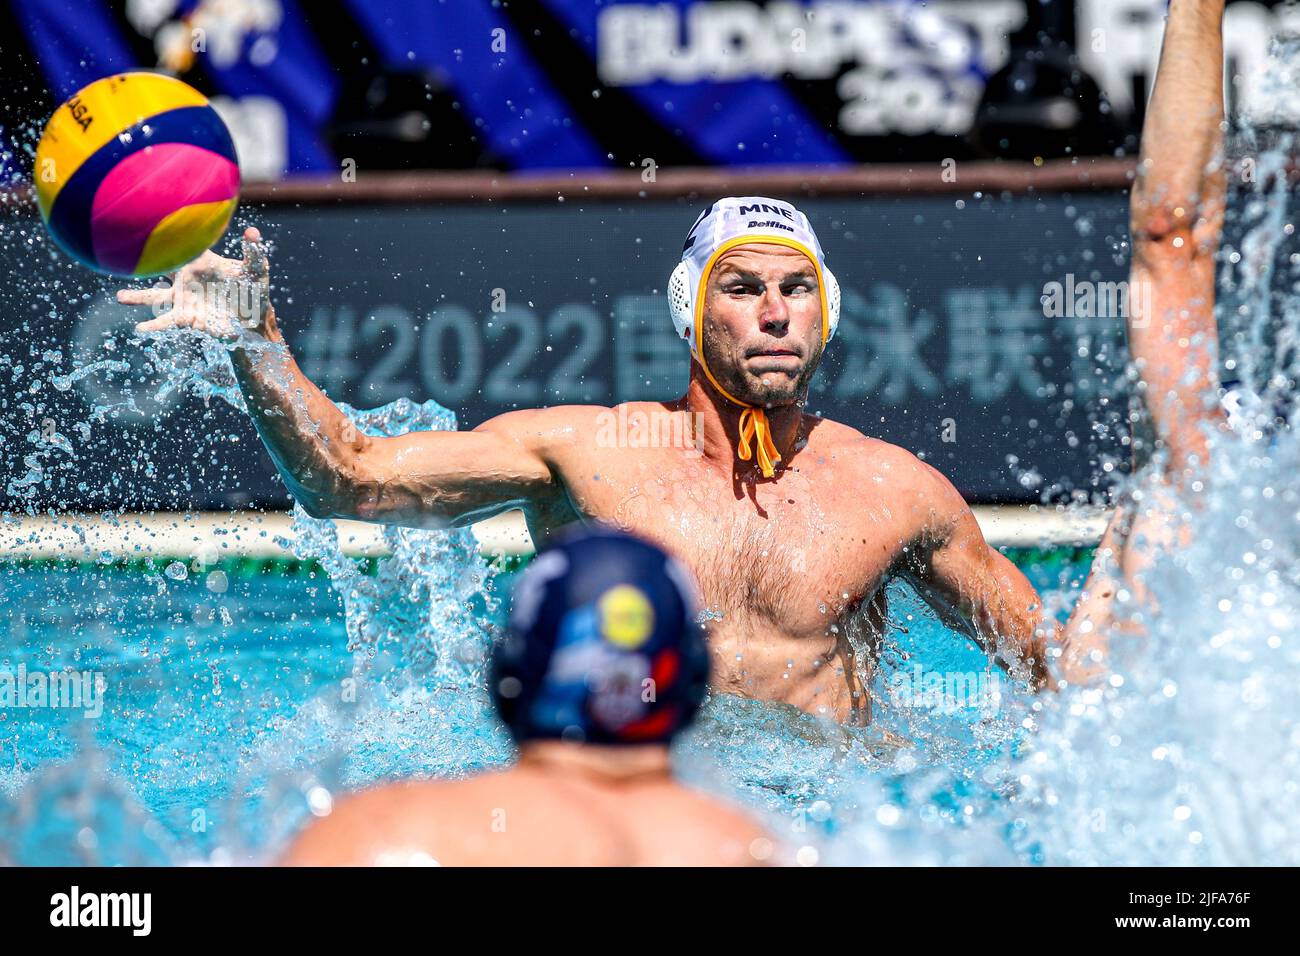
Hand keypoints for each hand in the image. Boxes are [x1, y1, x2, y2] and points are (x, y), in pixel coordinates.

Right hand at [118, 226, 277, 341]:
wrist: (255, 317)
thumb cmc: (253, 289)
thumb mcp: (256, 270)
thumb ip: (253, 251)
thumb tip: (253, 232)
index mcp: (201, 262)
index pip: (182, 246)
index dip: (168, 237)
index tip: (149, 227)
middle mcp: (187, 279)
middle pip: (158, 269)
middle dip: (141, 264)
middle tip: (120, 257)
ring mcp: (184, 299)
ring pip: (155, 297)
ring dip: (137, 297)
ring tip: (120, 297)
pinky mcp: (188, 318)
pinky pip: (167, 322)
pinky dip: (154, 327)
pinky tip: (140, 330)